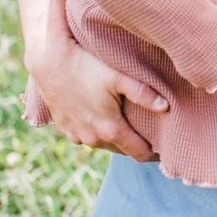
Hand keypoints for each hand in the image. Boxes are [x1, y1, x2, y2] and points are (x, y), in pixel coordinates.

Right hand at [27, 0, 168, 160]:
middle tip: (152, 135)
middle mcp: (93, 139)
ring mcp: (77, 136)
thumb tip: (167, 108)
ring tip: (130, 128)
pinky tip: (103, 119)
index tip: (166, 150)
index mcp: (110, 130)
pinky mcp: (66, 130)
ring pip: (104, 144)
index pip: (139, 153)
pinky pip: (87, 137)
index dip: (154, 153)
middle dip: (136, 145)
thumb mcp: (118, 77)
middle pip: (123, 150)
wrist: (49, 63)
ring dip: (116, 138)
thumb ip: (144, 94)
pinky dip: (97, 132)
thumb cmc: (87, 66)